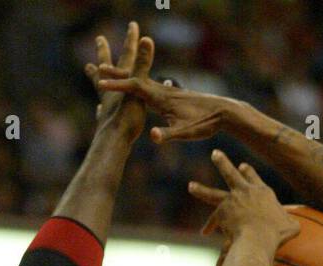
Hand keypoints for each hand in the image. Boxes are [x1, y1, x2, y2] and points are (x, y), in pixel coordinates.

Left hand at [85, 21, 153, 145]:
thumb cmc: (127, 119)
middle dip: (104, 53)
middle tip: (99, 39)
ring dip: (99, 79)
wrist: (113, 145)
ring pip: (102, 89)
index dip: (132, 41)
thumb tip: (146, 38)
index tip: (133, 26)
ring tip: (93, 73)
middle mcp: (111, 92)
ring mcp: (106, 108)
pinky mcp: (106, 124)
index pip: (128, 57)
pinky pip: (103, 112)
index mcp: (122, 84)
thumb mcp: (137, 88)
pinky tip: (99, 109)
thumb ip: (141, 64)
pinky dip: (101, 107)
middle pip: (107, 68)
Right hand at [96, 67, 231, 145]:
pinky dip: (141, 86)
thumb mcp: (185, 133)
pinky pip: (152, 88)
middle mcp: (164, 91)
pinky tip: (140, 89)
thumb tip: (153, 136)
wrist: (224, 111)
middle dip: (117, 76)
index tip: (101, 82)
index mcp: (162, 98)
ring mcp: (169, 92)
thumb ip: (167, 135)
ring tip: (114, 78)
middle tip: (98, 70)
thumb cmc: (205, 123)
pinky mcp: (174, 96)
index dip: (117, 85)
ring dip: (128, 80)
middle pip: (136, 80)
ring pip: (143, 83)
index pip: (135, 88)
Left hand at [190, 151, 299, 250]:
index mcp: (262, 191)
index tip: (242, 166)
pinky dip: (210, 227)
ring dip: (201, 190)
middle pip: (230, 173)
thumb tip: (294, 226)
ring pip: (213, 193)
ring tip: (191, 186)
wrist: (259, 237)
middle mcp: (244, 191)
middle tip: (215, 154)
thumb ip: (291, 222)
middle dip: (222, 162)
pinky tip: (204, 232)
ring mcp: (231, 201)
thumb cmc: (278, 233)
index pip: (253, 177)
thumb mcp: (292, 226)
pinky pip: (214, 221)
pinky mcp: (221, 213)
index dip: (248, 172)